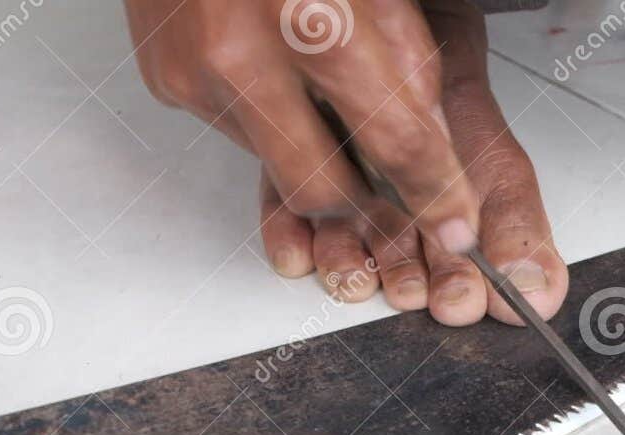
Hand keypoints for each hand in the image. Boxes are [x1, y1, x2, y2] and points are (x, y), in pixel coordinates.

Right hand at [125, 0, 568, 325]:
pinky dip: (270, 111)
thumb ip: (406, 54)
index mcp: (309, 16)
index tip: (457, 223)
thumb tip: (432, 138)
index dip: (432, 190)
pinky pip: (239, 127)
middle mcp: (240, 53)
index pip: (391, 137)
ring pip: (278, 159)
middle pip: (320, 185)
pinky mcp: (167, 81)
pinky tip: (276, 63)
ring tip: (319, 77)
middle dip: (363, 206)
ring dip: (312, 141)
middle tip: (393, 198)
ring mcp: (194, 73)